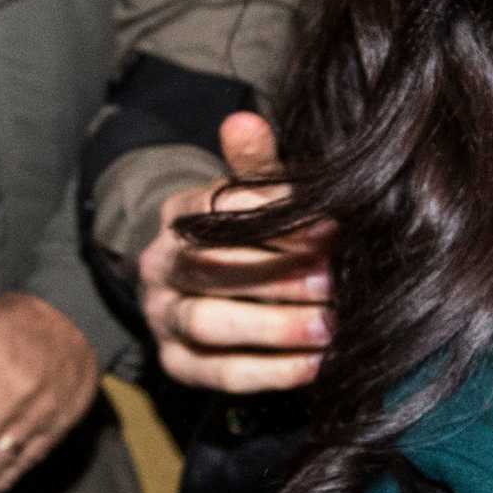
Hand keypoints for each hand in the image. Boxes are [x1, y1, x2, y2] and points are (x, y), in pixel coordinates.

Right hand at [139, 112, 332, 393]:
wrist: (212, 285)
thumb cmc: (247, 235)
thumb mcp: (252, 195)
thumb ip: (256, 165)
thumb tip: (244, 120)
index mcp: (177, 215)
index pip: (215, 213)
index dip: (273, 221)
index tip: (329, 228)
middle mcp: (159, 265)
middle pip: (210, 270)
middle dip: (277, 276)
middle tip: (334, 282)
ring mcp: (162, 319)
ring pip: (209, 323)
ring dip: (274, 327)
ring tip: (329, 326)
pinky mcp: (176, 365)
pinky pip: (220, 373)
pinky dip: (271, 372)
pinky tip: (317, 364)